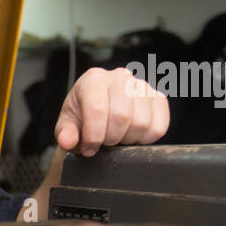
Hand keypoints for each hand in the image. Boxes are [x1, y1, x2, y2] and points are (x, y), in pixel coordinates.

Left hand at [53, 67, 169, 156]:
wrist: (97, 112)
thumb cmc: (81, 117)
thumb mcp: (67, 125)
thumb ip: (65, 133)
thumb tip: (67, 141)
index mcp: (93, 80)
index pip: (97, 109)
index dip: (93, 136)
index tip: (89, 148)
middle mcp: (120, 77)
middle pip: (121, 116)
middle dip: (110, 138)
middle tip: (104, 143)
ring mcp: (142, 86)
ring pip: (142, 122)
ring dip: (128, 139)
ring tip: (117, 138)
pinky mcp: (158, 98)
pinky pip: (159, 126)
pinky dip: (145, 139)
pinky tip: (131, 136)